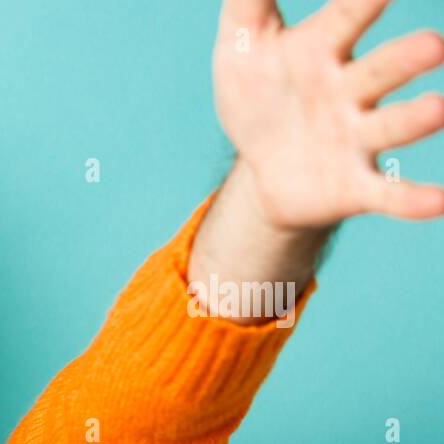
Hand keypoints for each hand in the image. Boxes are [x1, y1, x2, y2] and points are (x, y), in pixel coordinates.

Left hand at [215, 0, 443, 228]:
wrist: (261, 169)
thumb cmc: (259, 94)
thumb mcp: (241, 46)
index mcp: (322, 50)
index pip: (349, 14)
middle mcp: (350, 90)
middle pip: (383, 70)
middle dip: (407, 58)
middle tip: (433, 44)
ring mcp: (357, 138)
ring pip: (393, 125)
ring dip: (416, 119)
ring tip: (439, 109)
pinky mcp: (354, 186)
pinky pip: (388, 194)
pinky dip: (414, 198)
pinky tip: (441, 202)